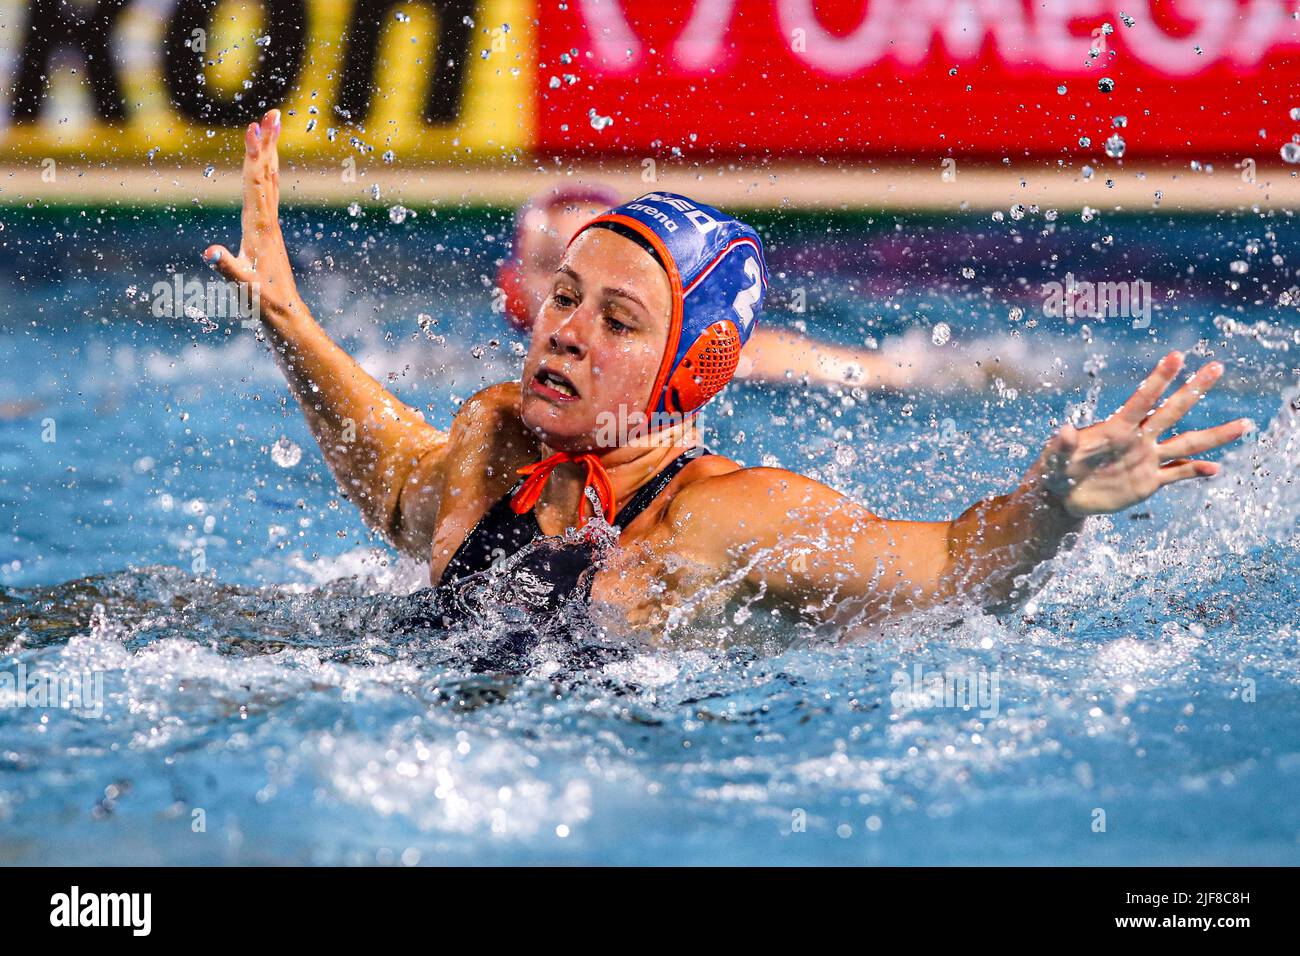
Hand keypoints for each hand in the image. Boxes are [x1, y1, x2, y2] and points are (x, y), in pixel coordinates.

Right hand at [202, 108, 300, 321]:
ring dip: (269, 153)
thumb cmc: (263, 306)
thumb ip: (228, 270)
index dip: (253, 155)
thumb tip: (211, 253)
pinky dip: (266, 175)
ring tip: (271, 128)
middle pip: (267, 174)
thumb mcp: (243, 289)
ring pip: (270, 182)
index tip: (254, 127)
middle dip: (267, 143)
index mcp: (259, 228)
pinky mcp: (268, 234)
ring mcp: (270, 227)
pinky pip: (268, 195)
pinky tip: (266, 169)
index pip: (256, 183)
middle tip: (272, 113)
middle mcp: (268, 222)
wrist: (286, 319)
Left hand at [1035, 351, 1250, 516]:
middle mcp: (1138, 439)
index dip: (1158, 379)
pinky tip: (1216, 470)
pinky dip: (1196, 472)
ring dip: (1216, 435)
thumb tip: (1063, 430)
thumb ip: (1061, 445)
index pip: (1142, 400)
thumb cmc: (1055, 470)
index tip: (1176, 356)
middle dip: (1194, 390)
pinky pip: (1177, 474)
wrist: (1062, 495)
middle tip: (1217, 367)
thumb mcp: (1054, 458)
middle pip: (1172, 411)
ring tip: (1245, 424)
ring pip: (1187, 444)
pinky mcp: (1148, 481)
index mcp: (1117, 429)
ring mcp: (1146, 459)